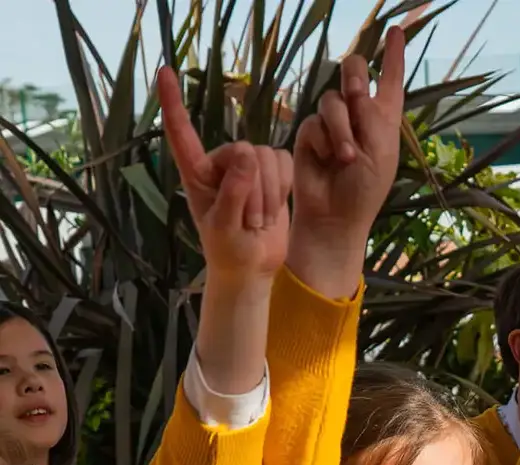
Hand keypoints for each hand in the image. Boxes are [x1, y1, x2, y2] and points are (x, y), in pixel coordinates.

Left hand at [158, 67, 291, 280]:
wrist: (253, 268)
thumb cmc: (229, 252)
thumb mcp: (225, 227)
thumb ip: (234, 192)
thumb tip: (248, 154)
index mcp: (197, 173)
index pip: (182, 134)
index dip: (173, 103)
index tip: (165, 72)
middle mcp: (221, 163)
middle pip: (245, 150)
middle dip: (254, 190)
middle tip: (249, 223)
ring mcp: (248, 167)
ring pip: (267, 157)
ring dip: (268, 195)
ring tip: (258, 222)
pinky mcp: (272, 173)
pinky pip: (284, 163)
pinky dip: (283, 189)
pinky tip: (274, 210)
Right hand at [288, 27, 404, 296]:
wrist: (336, 217)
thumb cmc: (364, 191)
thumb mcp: (379, 151)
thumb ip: (371, 114)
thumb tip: (353, 85)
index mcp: (384, 119)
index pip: (390, 79)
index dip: (393, 54)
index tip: (397, 30)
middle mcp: (358, 115)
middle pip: (354, 71)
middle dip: (355, 78)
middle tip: (357, 94)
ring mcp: (333, 123)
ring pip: (333, 100)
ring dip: (341, 128)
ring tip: (346, 158)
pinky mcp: (311, 134)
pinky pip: (315, 122)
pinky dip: (324, 140)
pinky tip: (328, 160)